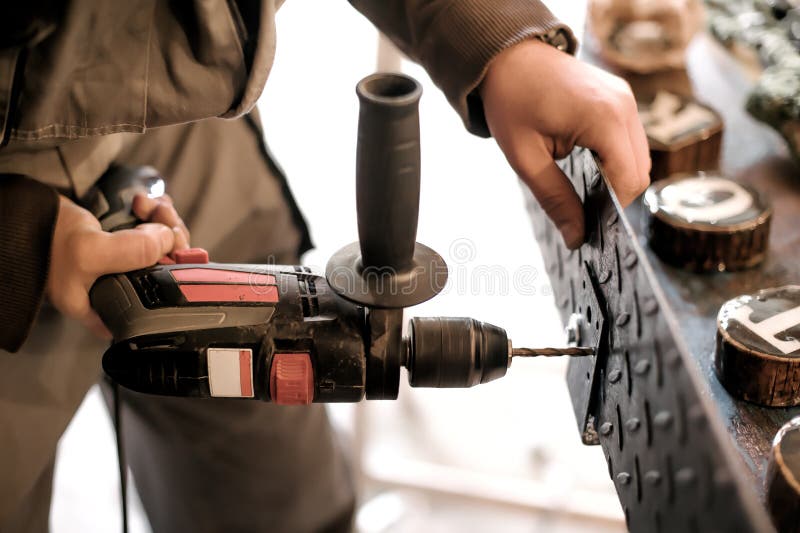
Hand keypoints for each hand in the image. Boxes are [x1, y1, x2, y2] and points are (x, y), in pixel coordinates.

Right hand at [47, 194, 188, 338]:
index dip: (178, 268)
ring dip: (163, 219)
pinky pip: (151, 231)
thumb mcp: (90, 253)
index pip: (163, 296)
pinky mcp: (120, 245)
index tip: (176, 243)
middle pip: (169, 266)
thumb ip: (134, 252)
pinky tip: (143, 203)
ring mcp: (122, 266)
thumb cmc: (45, 243)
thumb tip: (170, 240)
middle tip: (159, 213)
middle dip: (170, 234)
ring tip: (145, 204)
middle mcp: (122, 290)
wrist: (19, 217)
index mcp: (113, 308)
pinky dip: (154, 214)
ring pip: (163, 245)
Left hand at [480, 39, 650, 248]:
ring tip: (582, 186)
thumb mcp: (525, 157)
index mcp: (603, 117)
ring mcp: (626, 99)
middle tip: (581, 209)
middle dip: (615, 196)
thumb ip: (554, 198)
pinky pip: (630, 140)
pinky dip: (615, 159)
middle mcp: (624, 105)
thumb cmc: (511, 101)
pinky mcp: (621, 98)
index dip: (612, 208)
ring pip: (639, 157)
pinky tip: (588, 165)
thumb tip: (576, 237)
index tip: (589, 224)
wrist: (509, 57)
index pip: (629, 179)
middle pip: (640, 172)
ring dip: (616, 177)